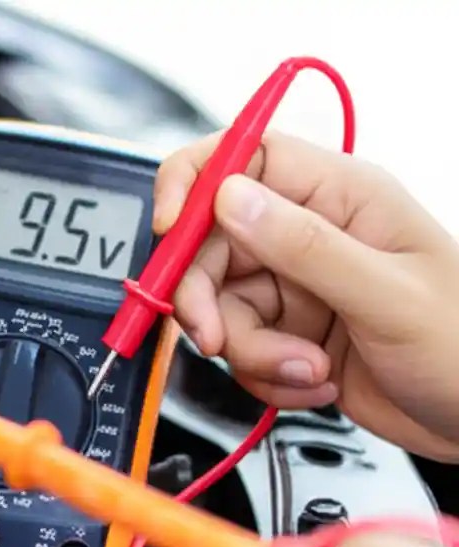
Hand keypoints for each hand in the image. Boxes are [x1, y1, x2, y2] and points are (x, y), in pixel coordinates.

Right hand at [157, 132, 458, 459]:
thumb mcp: (386, 295)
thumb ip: (303, 245)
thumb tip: (228, 199)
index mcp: (338, 196)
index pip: (240, 157)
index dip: (192, 186)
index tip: (169, 231)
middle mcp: (310, 233)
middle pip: (210, 244)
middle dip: (205, 296)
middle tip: (216, 336)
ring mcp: (297, 283)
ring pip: (219, 304)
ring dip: (249, 348)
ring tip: (303, 367)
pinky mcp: (288, 331)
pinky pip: (239, 346)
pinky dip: (265, 373)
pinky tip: (314, 380)